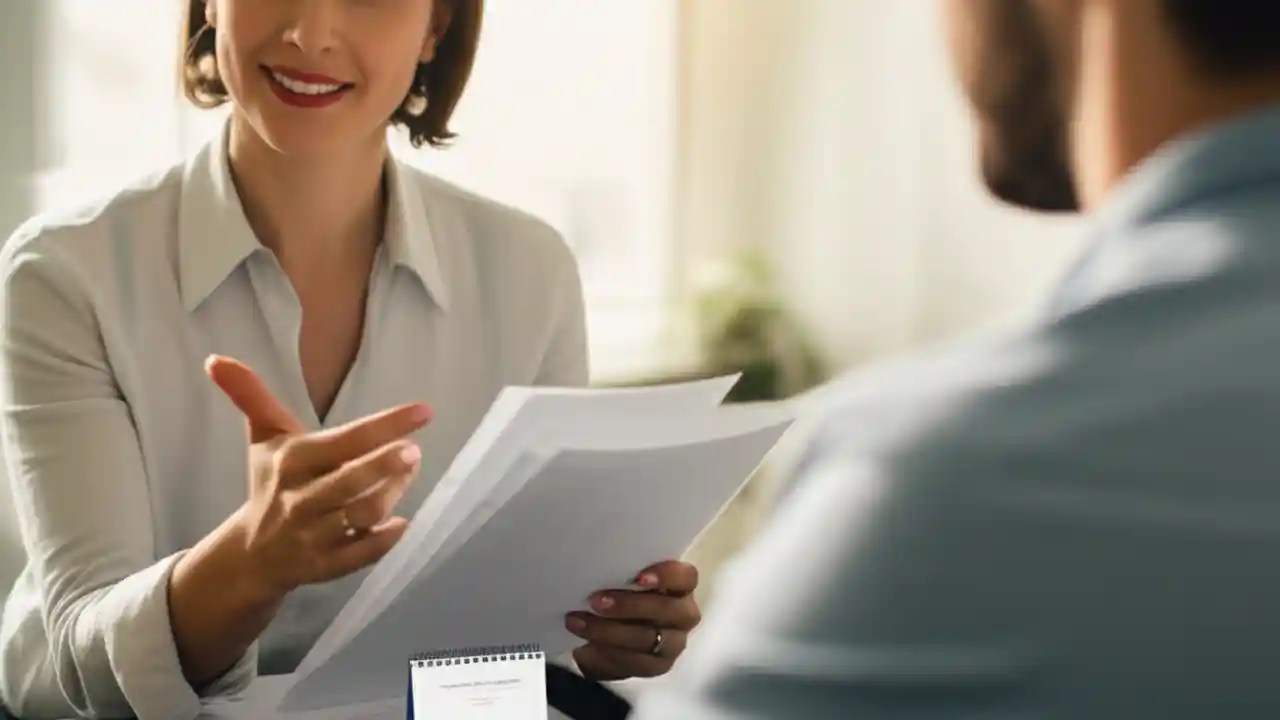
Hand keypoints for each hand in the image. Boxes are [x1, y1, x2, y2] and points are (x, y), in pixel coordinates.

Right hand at [205, 354, 431, 597]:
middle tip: (415, 451)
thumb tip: (215, 358)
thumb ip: (249, 395)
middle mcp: (300, 499)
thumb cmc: (269, 483)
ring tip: (409, 474)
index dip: (385, 426)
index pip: (343, 440)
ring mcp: (312, 536)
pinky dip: (384, 541)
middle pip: (350, 482)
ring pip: (360, 516)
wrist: (251, 554)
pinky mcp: (325, 566)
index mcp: (291, 462)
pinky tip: (403, 524)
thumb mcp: (263, 437)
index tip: (424, 411)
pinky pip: (359, 555)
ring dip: (390, 496)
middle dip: (386, 465)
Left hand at [565, 561, 701, 679]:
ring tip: (580, 622)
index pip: (685, 577)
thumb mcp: (620, 580)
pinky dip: (608, 652)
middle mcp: (684, 614)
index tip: (638, 578)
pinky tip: (588, 644)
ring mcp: (674, 643)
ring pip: (649, 639)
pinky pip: (636, 662)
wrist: (606, 634)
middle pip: (667, 610)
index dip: (666, 576)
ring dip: (611, 631)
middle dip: (630, 606)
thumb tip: (594, 567)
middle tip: (596, 601)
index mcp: (681, 585)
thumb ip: (621, 574)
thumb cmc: (618, 595)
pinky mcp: (658, 666)